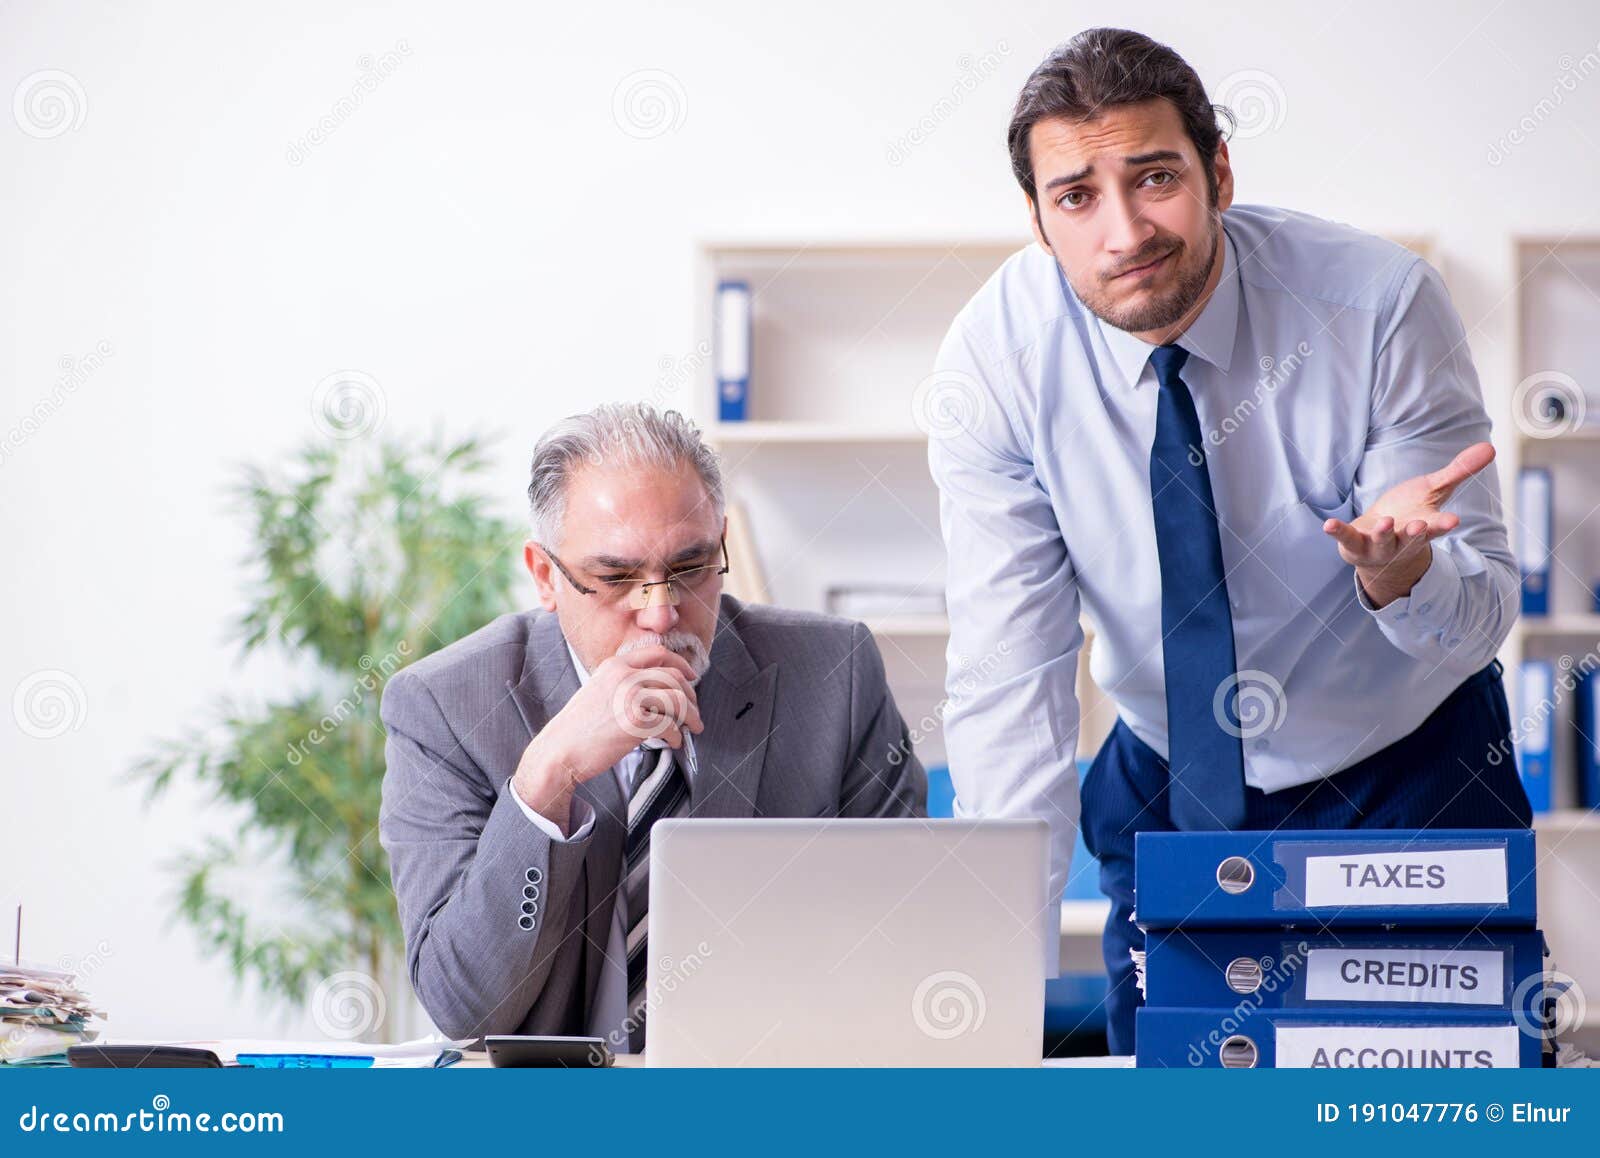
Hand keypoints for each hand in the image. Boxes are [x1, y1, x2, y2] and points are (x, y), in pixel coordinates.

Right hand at [511, 645, 703, 832]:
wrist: (560, 751)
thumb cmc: (579, 728)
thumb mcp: (599, 691)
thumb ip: (624, 683)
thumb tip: (660, 689)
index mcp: (615, 664)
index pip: (657, 652)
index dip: (680, 664)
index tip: (692, 676)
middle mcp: (624, 675)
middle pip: (674, 676)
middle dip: (691, 695)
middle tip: (695, 711)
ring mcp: (630, 697)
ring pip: (678, 699)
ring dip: (691, 716)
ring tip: (692, 728)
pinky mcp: (636, 721)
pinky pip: (670, 725)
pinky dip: (676, 736)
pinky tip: (673, 742)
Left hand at [1321, 441, 1494, 608]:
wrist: (1379, 543)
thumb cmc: (1411, 513)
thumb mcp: (1434, 490)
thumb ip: (1459, 471)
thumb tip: (1491, 446)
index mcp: (1425, 527)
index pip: (1437, 527)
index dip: (1444, 525)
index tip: (1454, 521)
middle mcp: (1403, 540)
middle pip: (1411, 538)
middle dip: (1415, 534)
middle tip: (1420, 526)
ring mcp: (1378, 545)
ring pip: (1383, 542)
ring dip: (1384, 534)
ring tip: (1386, 522)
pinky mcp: (1355, 543)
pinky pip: (1345, 538)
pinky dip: (1338, 532)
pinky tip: (1328, 524)